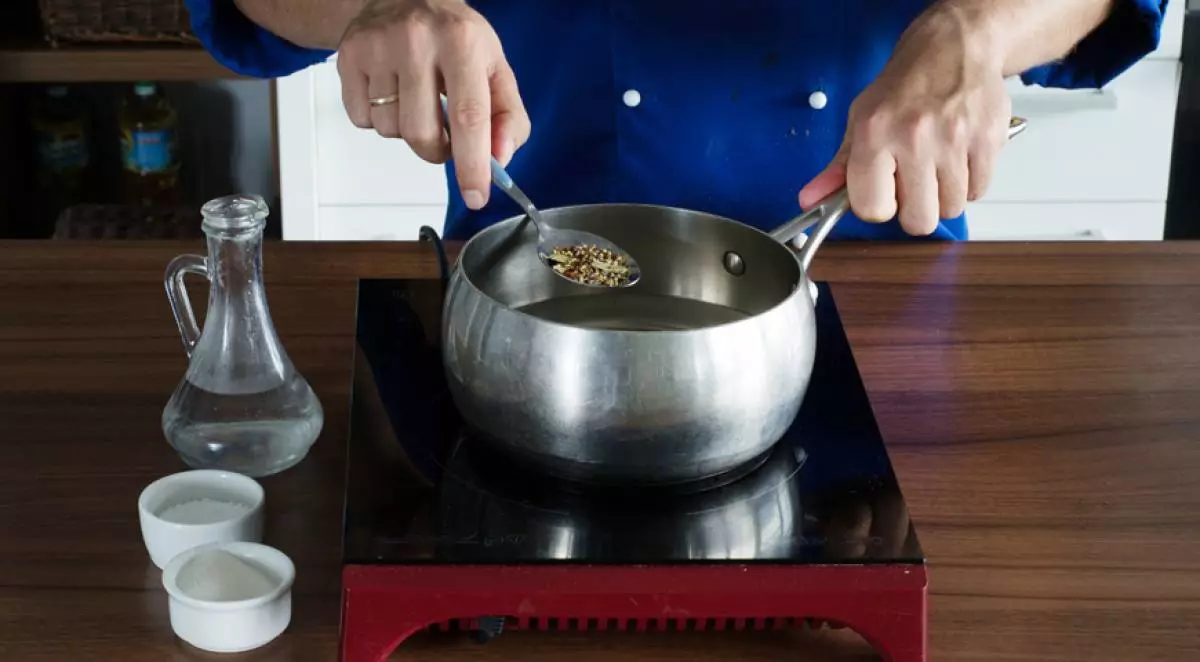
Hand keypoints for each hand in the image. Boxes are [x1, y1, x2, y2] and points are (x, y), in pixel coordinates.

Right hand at [336, 0, 530, 209]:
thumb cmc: (455, 38)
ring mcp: (378, 47)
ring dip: (408, 132)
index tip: (476, 196)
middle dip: (438, 151)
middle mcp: (417, 40)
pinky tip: (392, 92)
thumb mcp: (495, 68)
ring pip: (391, 131)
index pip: (469, 118)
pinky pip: (363, 120)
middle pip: (423, 134)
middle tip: (445, 134)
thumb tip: (499, 159)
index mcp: (462, 42)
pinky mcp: (349, 57)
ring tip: (417, 101)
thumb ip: (508, 117)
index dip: (473, 165)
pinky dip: (380, 120)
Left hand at [798, 11, 1011, 234]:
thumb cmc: (903, 88)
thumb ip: (839, 168)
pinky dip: (968, 183)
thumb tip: (811, 200)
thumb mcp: (860, 121)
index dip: (878, 207)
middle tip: (912, 182)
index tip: (883, 192)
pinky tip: (957, 158)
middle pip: (920, 221)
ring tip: (935, 166)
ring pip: (951, 209)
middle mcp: (915, 138)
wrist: (953, 49)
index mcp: (875, 134)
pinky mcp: (988, 140)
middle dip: (915, 209)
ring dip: (943, 196)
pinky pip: (978, 192)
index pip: (874, 209)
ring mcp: (955, 140)